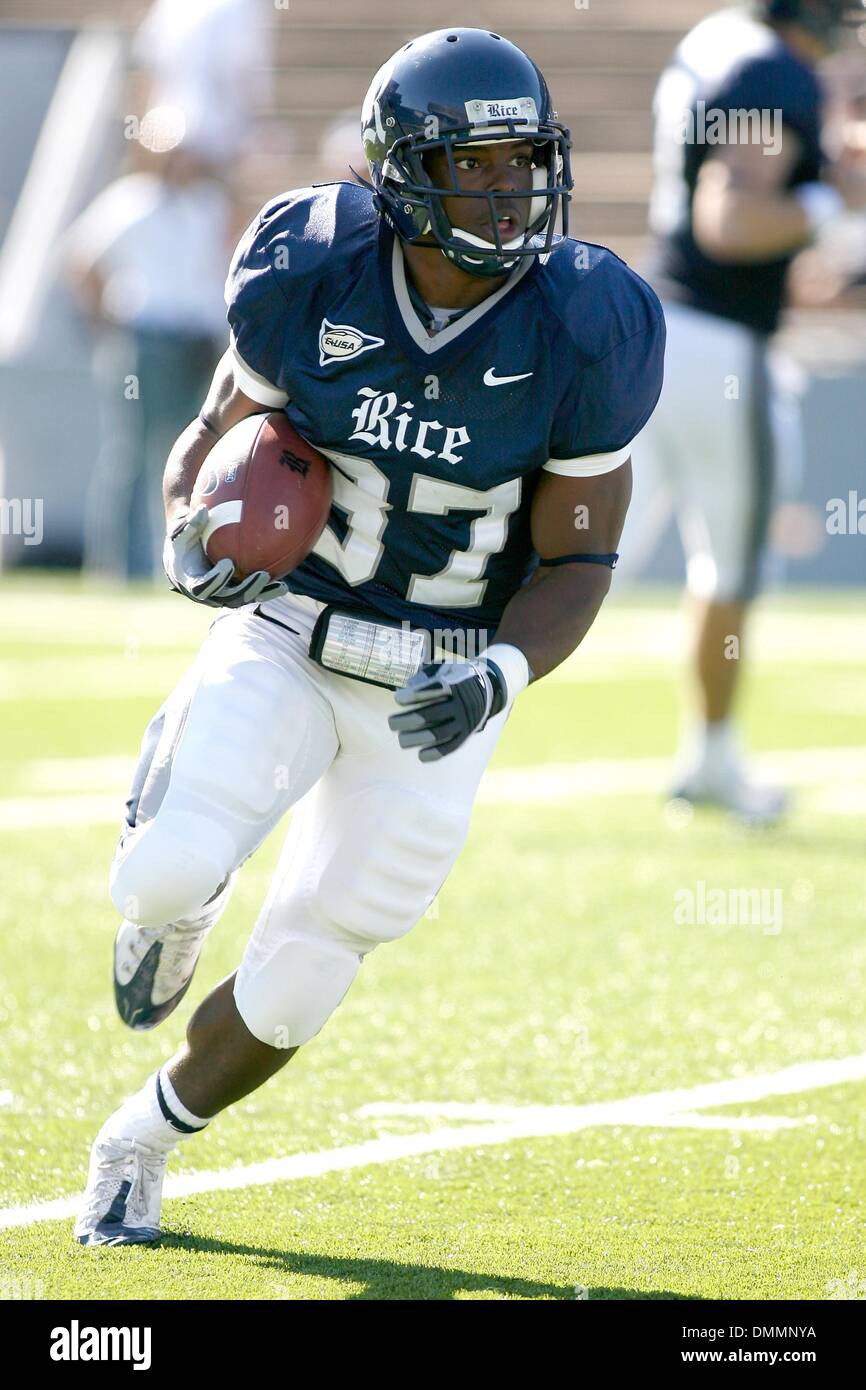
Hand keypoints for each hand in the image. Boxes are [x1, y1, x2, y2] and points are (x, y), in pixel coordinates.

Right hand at [163, 506, 287, 607]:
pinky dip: (267, 592)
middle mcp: (208, 595)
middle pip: (228, 598)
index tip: (228, 564)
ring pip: (243, 600)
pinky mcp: (235, 595)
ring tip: (279, 585)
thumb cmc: (184, 539)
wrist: (188, 555)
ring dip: (262, 593)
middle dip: (246, 590)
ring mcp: (223, 596)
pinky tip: (283, 585)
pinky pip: (252, 595)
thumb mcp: (182, 530)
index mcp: (190, 582)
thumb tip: (202, 510)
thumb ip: (189, 524)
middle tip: (261, 576)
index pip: (202, 587)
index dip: (215, 580)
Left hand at [388, 659, 506, 761]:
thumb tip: (408, 685)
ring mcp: (465, 720)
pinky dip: (437, 752)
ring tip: (401, 740)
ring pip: (439, 733)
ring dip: (417, 738)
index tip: (397, 699)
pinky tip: (421, 755)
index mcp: (455, 683)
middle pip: (432, 714)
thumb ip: (426, 675)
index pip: (433, 689)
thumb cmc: (458, 676)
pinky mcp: (467, 733)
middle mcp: (461, 703)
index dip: (414, 695)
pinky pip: (452, 746)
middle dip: (408, 720)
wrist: (489, 687)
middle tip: (391, 723)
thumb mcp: (446, 667)